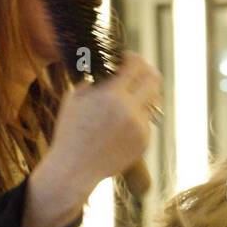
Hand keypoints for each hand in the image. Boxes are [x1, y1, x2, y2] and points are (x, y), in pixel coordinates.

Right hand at [25, 53, 162, 226]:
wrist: (75, 168)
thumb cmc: (71, 131)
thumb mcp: (76, 97)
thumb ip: (96, 79)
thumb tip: (111, 66)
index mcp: (112, 95)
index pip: (136, 64)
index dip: (133, 58)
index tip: (127, 60)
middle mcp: (130, 110)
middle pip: (154, 79)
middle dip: (147, 72)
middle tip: (137, 74)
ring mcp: (140, 128)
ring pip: (152, 102)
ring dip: (141, 97)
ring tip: (123, 103)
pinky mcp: (144, 142)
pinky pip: (146, 122)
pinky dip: (136, 119)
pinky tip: (118, 128)